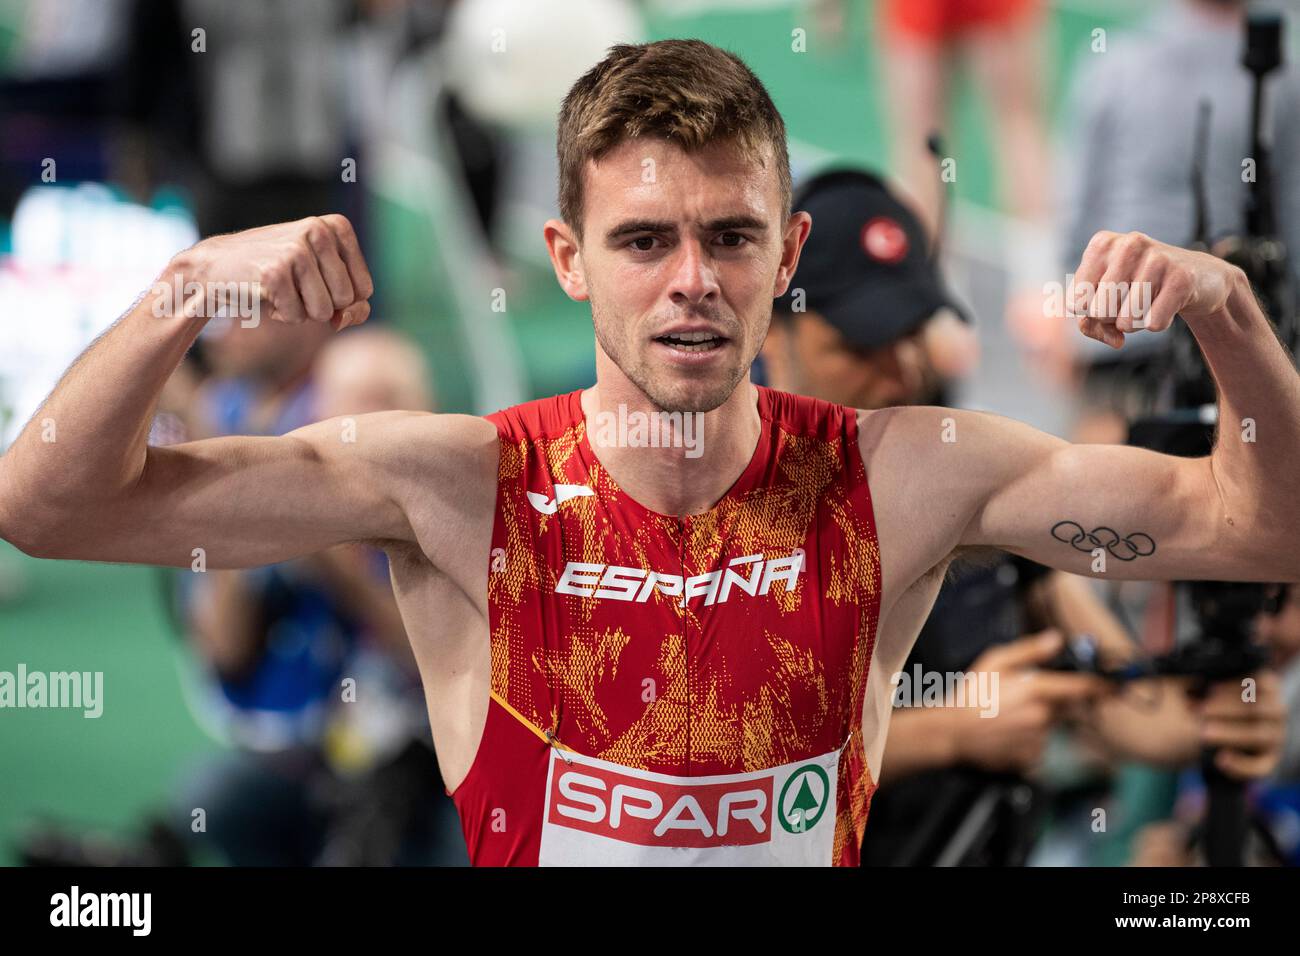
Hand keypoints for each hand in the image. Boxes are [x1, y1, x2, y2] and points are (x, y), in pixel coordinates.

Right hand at [169, 215, 373, 329]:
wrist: (218, 269)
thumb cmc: (278, 276)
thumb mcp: (323, 283)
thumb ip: (353, 305)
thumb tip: (343, 319)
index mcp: (337, 227)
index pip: (365, 290)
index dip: (341, 300)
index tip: (316, 283)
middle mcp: (320, 230)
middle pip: (346, 301)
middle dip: (321, 305)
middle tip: (295, 286)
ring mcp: (297, 249)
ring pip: (324, 311)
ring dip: (302, 311)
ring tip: (282, 289)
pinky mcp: (275, 270)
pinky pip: (298, 316)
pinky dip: (283, 314)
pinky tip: (267, 293)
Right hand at [951, 629, 1106, 772]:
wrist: (952, 733)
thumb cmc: (970, 694)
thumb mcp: (995, 661)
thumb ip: (1029, 650)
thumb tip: (1056, 639)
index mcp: (1037, 689)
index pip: (1083, 688)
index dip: (1103, 686)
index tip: (1115, 686)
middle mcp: (1043, 716)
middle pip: (1066, 707)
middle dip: (1054, 701)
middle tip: (1023, 698)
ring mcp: (1038, 739)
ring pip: (1051, 726)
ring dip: (1039, 720)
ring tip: (1008, 716)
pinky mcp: (1031, 757)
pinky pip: (1039, 745)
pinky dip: (1029, 739)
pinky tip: (1007, 732)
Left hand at [1070, 230, 1240, 348]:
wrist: (1199, 276)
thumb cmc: (1140, 288)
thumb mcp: (1107, 298)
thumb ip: (1090, 323)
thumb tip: (1113, 338)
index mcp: (1102, 244)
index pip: (1076, 302)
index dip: (1089, 315)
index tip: (1106, 302)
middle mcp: (1128, 244)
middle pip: (1099, 311)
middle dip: (1112, 319)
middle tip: (1130, 303)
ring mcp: (1157, 259)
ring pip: (1126, 321)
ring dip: (1136, 323)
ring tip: (1149, 302)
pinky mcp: (1181, 278)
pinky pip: (1153, 323)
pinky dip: (1158, 323)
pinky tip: (1167, 304)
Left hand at [1195, 671, 1285, 779]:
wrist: (1213, 734)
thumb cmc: (1211, 702)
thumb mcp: (1210, 690)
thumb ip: (1206, 684)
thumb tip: (1190, 678)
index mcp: (1266, 687)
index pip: (1259, 682)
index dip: (1233, 686)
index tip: (1209, 689)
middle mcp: (1275, 711)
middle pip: (1257, 708)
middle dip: (1227, 708)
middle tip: (1200, 710)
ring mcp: (1275, 737)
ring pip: (1258, 735)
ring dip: (1230, 733)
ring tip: (1203, 732)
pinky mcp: (1268, 761)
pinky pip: (1259, 766)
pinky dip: (1240, 764)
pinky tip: (1220, 759)